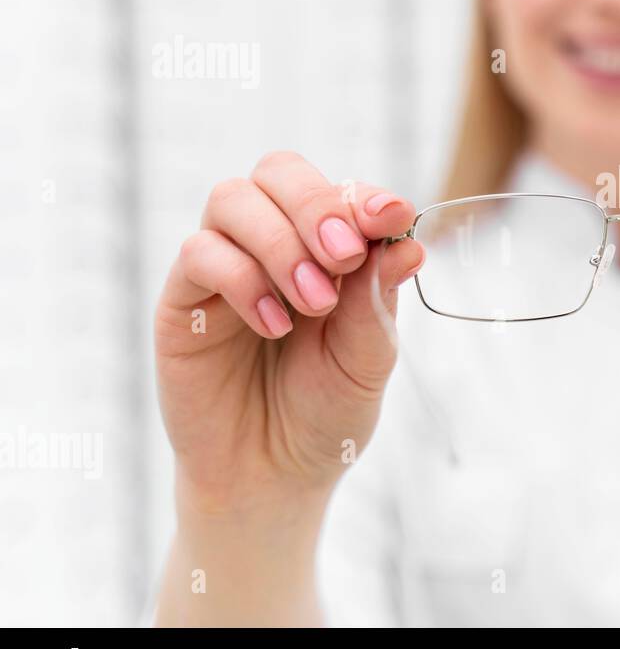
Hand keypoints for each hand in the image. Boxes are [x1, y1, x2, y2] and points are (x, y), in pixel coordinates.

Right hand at [154, 151, 424, 518]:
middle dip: (317, 203)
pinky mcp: (183, 300)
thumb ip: (377, 301)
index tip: (393, 216)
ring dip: (282, 243)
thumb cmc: (326, 412)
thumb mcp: (367, 360)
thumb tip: (407, 242)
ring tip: (315, 303)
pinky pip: (199, 253)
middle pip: (278, 172)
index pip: (339, 191)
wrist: (273, 477)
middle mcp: (274, 244)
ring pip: (233, 199)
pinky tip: (273, 326)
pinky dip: (243, 279)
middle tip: (345, 255)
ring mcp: (224, 266)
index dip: (364, 196)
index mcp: (328, 249)